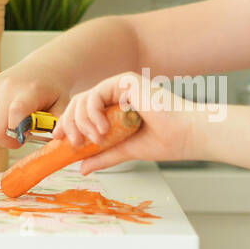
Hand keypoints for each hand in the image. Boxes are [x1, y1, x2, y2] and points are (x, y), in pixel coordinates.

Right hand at [0, 61, 68, 147]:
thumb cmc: (52, 90)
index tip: (26, 138)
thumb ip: (58, 123)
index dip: (16, 134)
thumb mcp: (63, 106)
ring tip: (13, 127)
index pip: (15, 114)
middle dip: (7, 141)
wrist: (41, 68)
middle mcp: (6, 87)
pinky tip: (4, 120)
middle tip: (20, 137)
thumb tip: (55, 137)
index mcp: (29, 90)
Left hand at [53, 70, 203, 172]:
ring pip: (83, 99)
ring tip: (96, 139)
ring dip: (82, 122)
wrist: (189, 135)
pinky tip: (103, 128)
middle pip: (78, 104)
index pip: (83, 111)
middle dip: (69, 125)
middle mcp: (117, 93)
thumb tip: (82, 167)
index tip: (60, 141)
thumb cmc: (168, 141)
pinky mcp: (125, 81)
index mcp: (117, 106)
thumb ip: (104, 155)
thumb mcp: (126, 150)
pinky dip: (93, 113)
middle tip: (74, 144)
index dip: (68, 124)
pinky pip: (96, 94)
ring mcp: (120, 85)